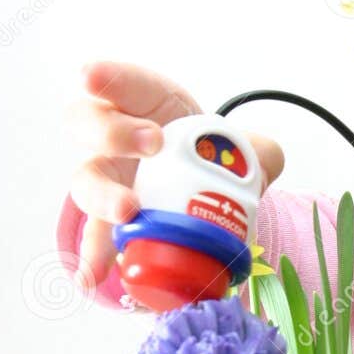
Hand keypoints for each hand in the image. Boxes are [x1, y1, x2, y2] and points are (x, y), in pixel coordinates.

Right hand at [66, 60, 284, 288]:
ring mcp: (109, 180)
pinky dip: (92, 255)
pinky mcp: (111, 221)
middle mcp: (118, 139)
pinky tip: (90, 275)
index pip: (125, 84)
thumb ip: (258, 150)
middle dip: (113, 131)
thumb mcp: (241, 148)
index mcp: (148, 106)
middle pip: (90, 124)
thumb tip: (265, 159)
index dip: (107, 77)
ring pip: (88, 180)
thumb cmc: (213, 159)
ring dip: (103, 195)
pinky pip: (96, 236)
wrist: (208, 197)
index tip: (90, 77)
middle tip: (151, 145)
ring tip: (126, 211)